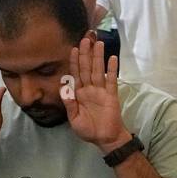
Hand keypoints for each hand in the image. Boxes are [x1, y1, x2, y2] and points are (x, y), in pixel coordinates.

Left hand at [62, 36, 129, 153]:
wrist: (105, 139)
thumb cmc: (88, 130)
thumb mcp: (74, 119)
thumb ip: (69, 103)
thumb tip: (63, 88)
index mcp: (79, 94)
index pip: (76, 74)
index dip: (74, 61)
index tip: (73, 49)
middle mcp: (90, 89)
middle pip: (86, 68)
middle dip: (86, 53)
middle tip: (86, 38)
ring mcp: (101, 90)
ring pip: (98, 70)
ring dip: (98, 57)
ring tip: (98, 43)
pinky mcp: (112, 94)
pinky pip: (111, 80)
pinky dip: (112, 69)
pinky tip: (112, 58)